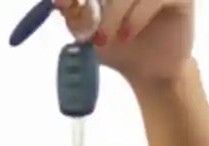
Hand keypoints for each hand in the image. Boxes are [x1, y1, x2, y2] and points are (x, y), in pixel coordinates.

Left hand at [56, 0, 195, 84]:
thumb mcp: (89, 35)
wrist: (150, 74)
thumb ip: (75, 16)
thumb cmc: (120, 50)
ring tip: (105, 39)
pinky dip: (136, 16)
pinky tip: (128, 35)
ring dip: (113, 12)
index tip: (61, 4)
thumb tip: (58, 2)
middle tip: (80, 14)